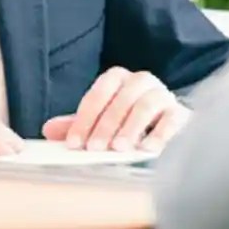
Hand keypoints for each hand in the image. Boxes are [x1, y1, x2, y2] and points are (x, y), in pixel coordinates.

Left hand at [41, 67, 188, 152]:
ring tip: (118, 149)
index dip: (84, 118)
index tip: (74, 143)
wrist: (168, 120)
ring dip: (130, 128)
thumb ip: (79, 124)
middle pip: (121, 99)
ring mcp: (162, 94)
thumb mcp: (101, 120)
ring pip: (145, 106)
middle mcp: (141, 81)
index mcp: (118, 79)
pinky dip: (159, 134)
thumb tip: (48, 130)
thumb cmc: (129, 120)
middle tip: (94, 148)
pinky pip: (171, 120)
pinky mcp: (179, 112)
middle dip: (105, 125)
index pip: (98, 94)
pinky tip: (147, 150)